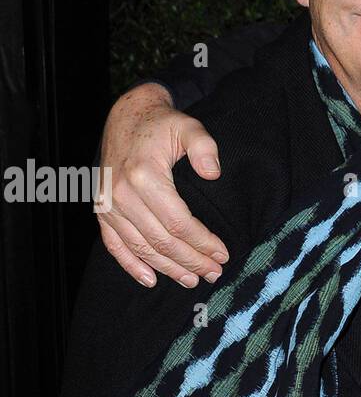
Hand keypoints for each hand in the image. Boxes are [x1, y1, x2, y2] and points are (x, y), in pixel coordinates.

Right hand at [95, 83, 229, 287]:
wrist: (126, 117)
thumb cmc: (161, 125)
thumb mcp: (188, 127)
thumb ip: (204, 147)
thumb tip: (213, 174)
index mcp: (144, 176)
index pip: (179, 222)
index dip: (202, 242)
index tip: (223, 253)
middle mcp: (121, 194)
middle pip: (161, 240)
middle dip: (191, 261)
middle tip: (214, 273)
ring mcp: (108, 204)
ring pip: (142, 247)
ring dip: (168, 268)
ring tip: (192, 280)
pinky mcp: (101, 210)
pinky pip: (114, 245)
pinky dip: (132, 265)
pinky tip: (151, 279)